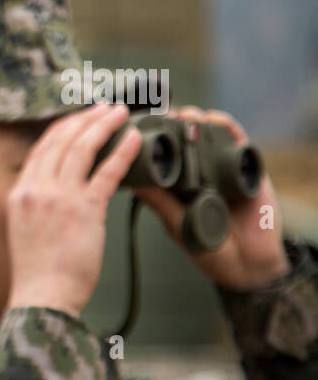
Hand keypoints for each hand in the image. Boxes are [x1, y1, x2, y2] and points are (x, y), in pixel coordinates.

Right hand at [6, 102, 142, 316]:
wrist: (42, 297)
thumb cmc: (38, 273)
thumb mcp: (25, 231)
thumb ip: (38, 207)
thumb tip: (56, 197)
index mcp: (19, 193)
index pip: (41, 149)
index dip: (63, 128)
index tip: (80, 118)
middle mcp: (35, 189)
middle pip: (61, 140)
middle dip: (86, 118)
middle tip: (106, 108)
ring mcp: (58, 198)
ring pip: (83, 148)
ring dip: (104, 125)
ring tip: (121, 112)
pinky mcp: (84, 210)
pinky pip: (107, 172)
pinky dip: (122, 151)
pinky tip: (135, 139)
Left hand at [135, 107, 289, 289]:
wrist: (249, 265)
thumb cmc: (211, 250)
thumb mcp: (178, 224)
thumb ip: (159, 202)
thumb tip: (130, 180)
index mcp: (178, 186)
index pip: (162, 155)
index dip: (151, 139)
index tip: (137, 126)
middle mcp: (199, 173)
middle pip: (184, 139)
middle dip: (172, 122)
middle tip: (159, 114)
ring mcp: (223, 169)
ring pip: (208, 135)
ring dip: (195, 120)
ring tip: (182, 115)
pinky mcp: (246, 169)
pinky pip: (237, 142)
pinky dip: (225, 127)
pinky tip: (213, 119)